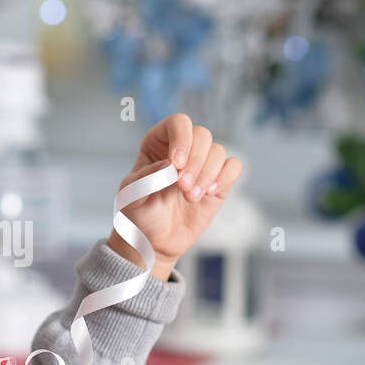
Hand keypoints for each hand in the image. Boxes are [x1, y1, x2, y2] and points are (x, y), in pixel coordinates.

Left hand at [107, 113, 243, 280]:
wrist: (153, 241)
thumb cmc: (138, 215)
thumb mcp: (131, 195)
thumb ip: (146, 176)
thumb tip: (169, 164)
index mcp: (158, 143)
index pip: (178, 123)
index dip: (182, 139)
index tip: (175, 165)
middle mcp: (183, 149)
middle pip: (202, 135)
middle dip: (195, 161)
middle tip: (182, 187)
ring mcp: (202, 165)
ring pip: (218, 151)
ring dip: (207, 174)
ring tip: (191, 198)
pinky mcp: (218, 182)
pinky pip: (233, 167)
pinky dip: (225, 178)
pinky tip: (208, 193)